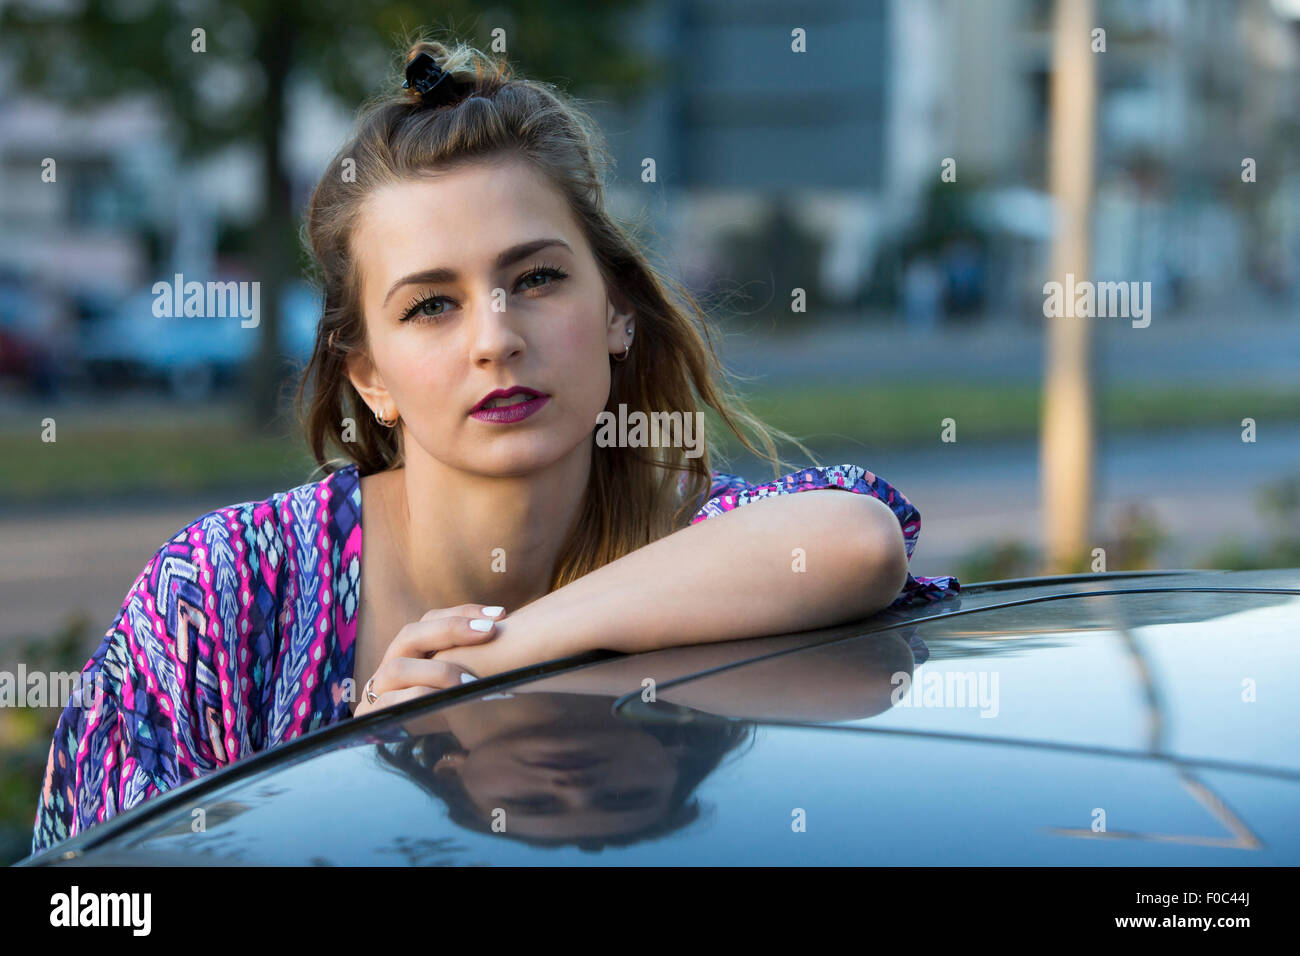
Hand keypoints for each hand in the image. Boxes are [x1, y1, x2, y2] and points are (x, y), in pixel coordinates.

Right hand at [353, 604, 504, 716]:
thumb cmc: (445, 720)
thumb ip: (471, 665)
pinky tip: (445, 702)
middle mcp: (389, 668)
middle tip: (490, 631)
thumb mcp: (459, 689)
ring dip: (438, 671)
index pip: (429, 620)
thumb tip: (504, 633)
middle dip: (451, 629)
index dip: (462, 613)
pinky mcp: (370, 719)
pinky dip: (418, 699)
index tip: (500, 615)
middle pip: (410, 634)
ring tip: (470, 681)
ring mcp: (376, 693)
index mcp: (409, 655)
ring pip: (398, 669)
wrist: (399, 767)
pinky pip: (390, 704)